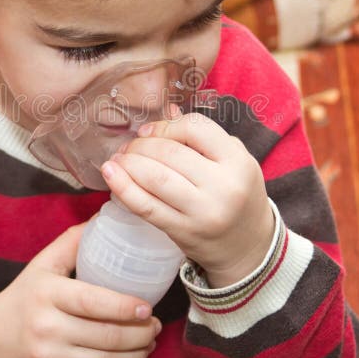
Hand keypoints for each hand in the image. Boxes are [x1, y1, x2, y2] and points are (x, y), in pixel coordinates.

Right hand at [0, 223, 160, 357]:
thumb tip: (106, 214)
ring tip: (149, 342)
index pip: (92, 302)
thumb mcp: (43, 264)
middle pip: (106, 335)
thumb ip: (74, 241)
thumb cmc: (25, 296)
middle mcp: (47, 328)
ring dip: (138, 355)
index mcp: (47, 294)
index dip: (124, 306)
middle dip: (141, 333)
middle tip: (156, 325)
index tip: (147, 306)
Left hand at [101, 110, 275, 287]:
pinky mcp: (182, 231)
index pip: (195, 128)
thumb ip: (204, 136)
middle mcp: (223, 186)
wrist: (248, 247)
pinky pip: (145, 206)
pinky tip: (110, 174)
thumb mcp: (235, 161)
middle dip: (142, 144)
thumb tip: (169, 110)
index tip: (150, 131)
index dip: (165, 126)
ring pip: (154, 177)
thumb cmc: (239, 196)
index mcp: (238, 162)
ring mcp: (202, 212)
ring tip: (118, 158)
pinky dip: (123, 187)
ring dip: (129, 163)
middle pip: (170, 152)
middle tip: (129, 146)